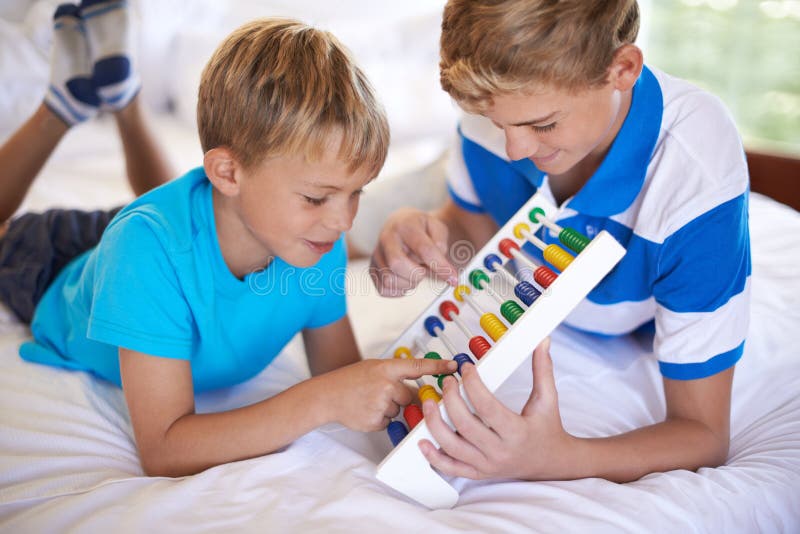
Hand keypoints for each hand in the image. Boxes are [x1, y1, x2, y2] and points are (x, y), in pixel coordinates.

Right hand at [322, 357, 456, 431]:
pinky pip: (389, 421)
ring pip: (399, 410)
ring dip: (389, 408)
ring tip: (369, 401)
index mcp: (386, 368)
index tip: (454, 366)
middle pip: (411, 396)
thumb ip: (396, 376)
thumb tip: (418, 390)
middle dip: (400, 397)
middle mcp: (386, 385)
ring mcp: (381, 404)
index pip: (418, 366)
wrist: (327, 396)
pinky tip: (366, 410)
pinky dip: (381, 418)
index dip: (438, 365)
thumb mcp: (374, 369)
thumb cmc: (350, 381)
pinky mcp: (377, 421)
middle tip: (379, 393)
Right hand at [370, 207, 457, 296]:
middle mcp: (386, 238)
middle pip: (397, 265)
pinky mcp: (372, 270)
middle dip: (417, 274)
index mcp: (405, 225)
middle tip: (425, 270)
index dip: (440, 267)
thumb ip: (441, 243)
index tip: (453, 279)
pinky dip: (399, 289)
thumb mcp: (437, 227)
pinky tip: (406, 278)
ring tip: (415, 271)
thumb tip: (440, 264)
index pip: (423, 249)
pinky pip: (384, 289)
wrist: (401, 224)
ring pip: (390, 280)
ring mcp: (376, 255)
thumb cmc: (420, 228)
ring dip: (409, 283)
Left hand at [419, 338, 577, 479]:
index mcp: (517, 432)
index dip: (473, 385)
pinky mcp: (480, 473)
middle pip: (466, 426)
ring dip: (436, 425)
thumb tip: (543, 342)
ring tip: (430, 403)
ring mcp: (488, 464)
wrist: (553, 463)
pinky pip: (452, 468)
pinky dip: (435, 457)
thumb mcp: (548, 399)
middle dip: (451, 401)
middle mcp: (500, 451)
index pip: (487, 407)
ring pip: (453, 448)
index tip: (466, 368)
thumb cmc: (548, 429)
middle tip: (447, 382)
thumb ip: (543, 369)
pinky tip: (422, 442)